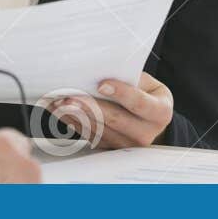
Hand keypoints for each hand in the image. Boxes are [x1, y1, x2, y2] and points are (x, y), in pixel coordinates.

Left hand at [46, 71, 172, 149]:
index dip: (121, 93)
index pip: (139, 103)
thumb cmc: (146, 94)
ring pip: (99, 130)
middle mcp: (145, 133)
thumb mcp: (146, 83)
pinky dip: (73, 122)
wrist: (150, 120)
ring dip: (75, 115)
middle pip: (115, 119)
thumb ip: (130, 79)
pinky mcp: (111, 148)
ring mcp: (127, 144)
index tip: (102, 84)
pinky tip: (60, 111)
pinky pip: (90, 136)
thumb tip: (102, 70)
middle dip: (89, 107)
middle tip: (69, 97)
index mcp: (159, 113)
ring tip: (58, 102)